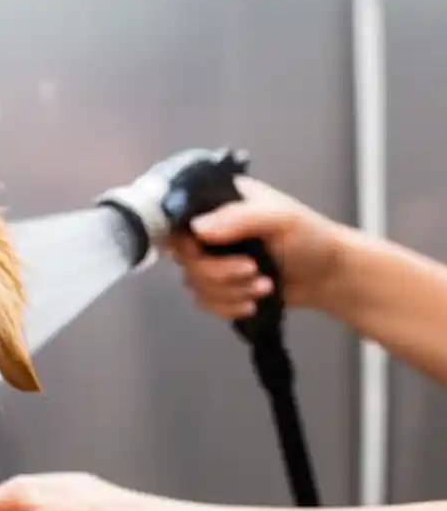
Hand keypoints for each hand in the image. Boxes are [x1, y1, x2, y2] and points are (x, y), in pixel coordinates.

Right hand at [170, 176, 347, 318]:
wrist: (331, 277)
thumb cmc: (311, 238)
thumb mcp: (280, 218)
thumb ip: (238, 218)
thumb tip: (196, 229)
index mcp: (221, 203)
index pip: (179, 218)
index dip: (186, 240)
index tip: (203, 253)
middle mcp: (211, 229)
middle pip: (184, 257)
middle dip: (220, 272)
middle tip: (254, 271)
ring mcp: (214, 259)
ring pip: (193, 283)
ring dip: (230, 292)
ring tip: (264, 287)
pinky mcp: (220, 286)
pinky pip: (203, 302)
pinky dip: (227, 307)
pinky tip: (252, 304)